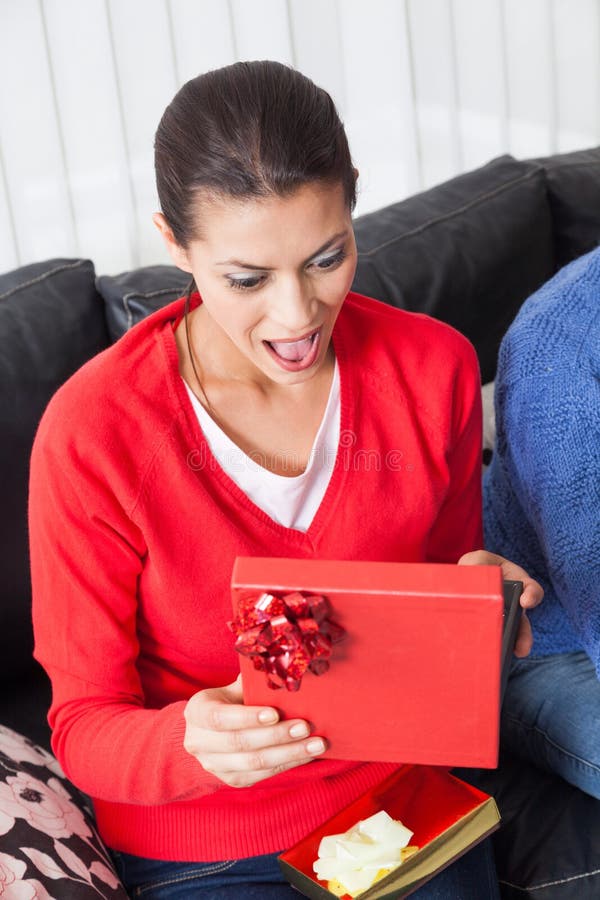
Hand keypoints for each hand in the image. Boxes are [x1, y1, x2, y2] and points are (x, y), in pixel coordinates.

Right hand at [183, 675, 325, 787]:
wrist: (209, 733)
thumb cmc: (227, 702)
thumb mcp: (230, 689)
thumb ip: (249, 683)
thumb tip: (278, 669)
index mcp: (197, 712)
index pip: (220, 718)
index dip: (248, 717)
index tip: (275, 713)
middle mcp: (200, 743)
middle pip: (241, 743)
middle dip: (276, 736)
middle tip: (305, 727)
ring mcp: (215, 765)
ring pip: (255, 763)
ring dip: (290, 754)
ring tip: (317, 744)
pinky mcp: (234, 780)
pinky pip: (264, 774)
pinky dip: (289, 763)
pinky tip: (308, 753)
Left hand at [458, 550, 542, 656]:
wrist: (468, 579)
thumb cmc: (478, 566)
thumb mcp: (478, 560)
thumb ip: (478, 564)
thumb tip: (474, 575)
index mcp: (517, 584)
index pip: (532, 590)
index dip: (532, 596)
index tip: (526, 601)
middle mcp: (514, 605)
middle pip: (523, 622)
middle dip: (524, 637)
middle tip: (522, 648)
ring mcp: (503, 619)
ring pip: (511, 636)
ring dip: (509, 648)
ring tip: (505, 658)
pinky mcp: (490, 628)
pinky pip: (494, 639)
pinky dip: (492, 648)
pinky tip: (486, 656)